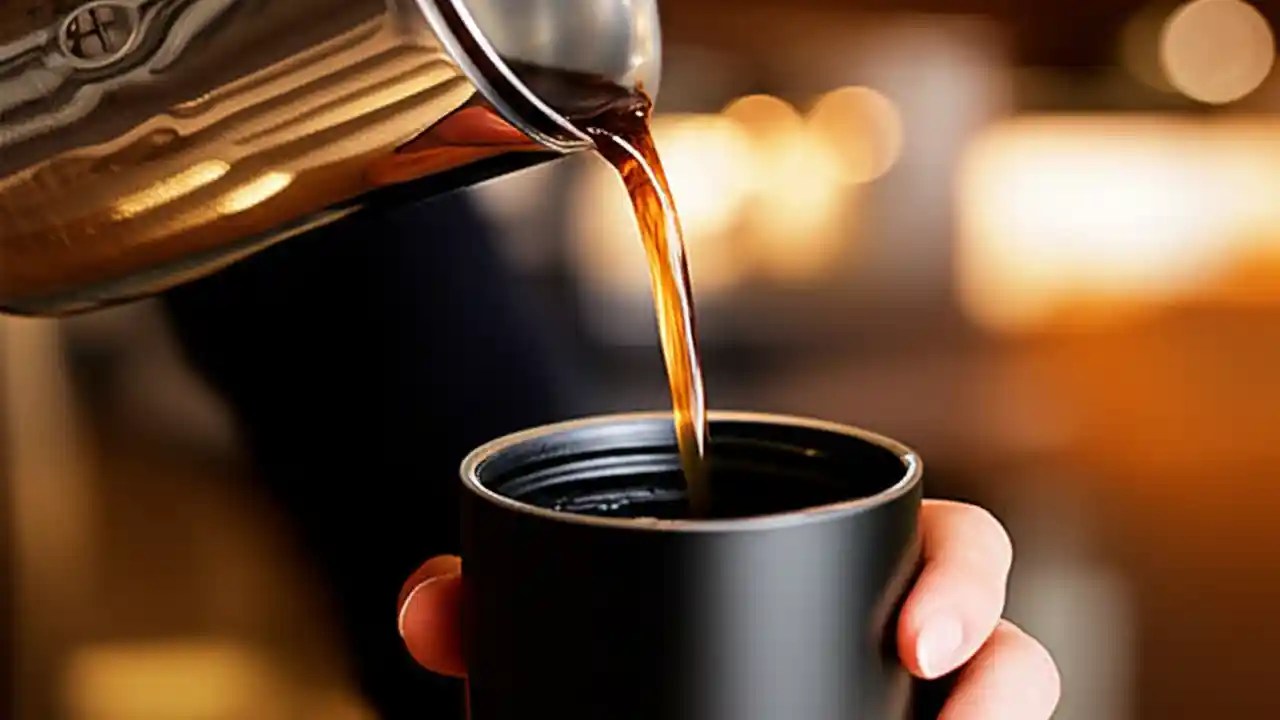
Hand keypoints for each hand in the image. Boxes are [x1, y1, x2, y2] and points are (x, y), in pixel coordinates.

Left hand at [397, 500, 1060, 718]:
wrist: (616, 694)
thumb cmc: (615, 633)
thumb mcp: (560, 612)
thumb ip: (482, 606)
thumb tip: (428, 613)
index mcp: (838, 558)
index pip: (939, 537)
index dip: (957, 574)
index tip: (915, 635)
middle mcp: (891, 631)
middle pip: (997, 630)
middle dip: (998, 666)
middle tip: (936, 703)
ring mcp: (900, 701)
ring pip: (1004, 701)